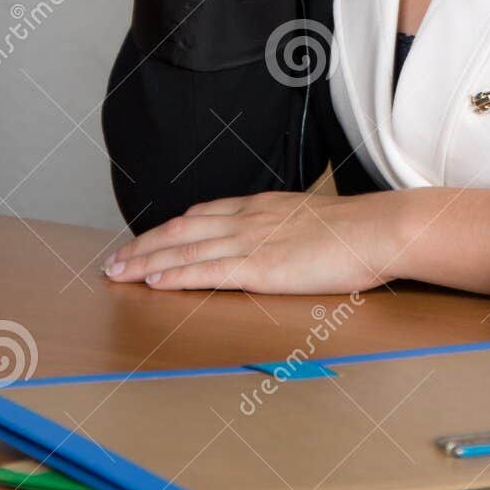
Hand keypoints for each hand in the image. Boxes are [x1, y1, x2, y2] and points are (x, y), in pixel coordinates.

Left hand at [101, 190, 400, 294]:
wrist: (376, 230)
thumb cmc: (355, 231)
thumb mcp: (311, 220)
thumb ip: (285, 228)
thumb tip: (279, 242)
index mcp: (260, 208)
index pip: (201, 216)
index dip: (168, 230)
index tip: (147, 240)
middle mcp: (247, 219)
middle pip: (181, 231)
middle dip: (143, 245)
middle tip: (113, 260)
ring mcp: (250, 242)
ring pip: (184, 251)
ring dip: (145, 262)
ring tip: (117, 273)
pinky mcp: (259, 268)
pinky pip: (206, 272)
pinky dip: (175, 276)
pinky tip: (153, 282)